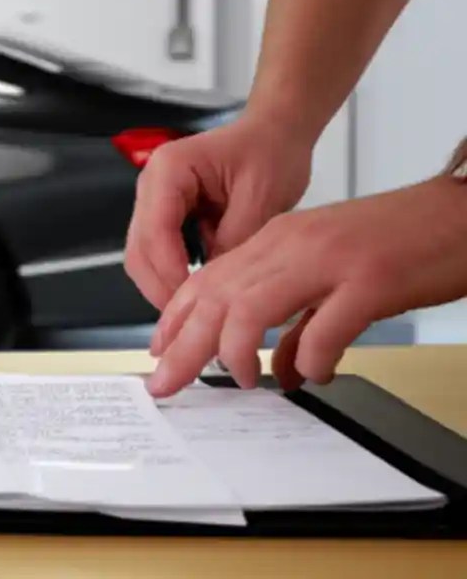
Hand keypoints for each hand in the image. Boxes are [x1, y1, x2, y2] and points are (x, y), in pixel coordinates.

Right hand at [125, 114, 314, 309]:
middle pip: (139, 249)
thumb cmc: (270, 152)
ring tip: (194, 313)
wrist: (276, 134)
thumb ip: (234, 244)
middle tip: (191, 320)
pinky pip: (160, 252)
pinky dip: (174, 275)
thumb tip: (218, 292)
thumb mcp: (261, 199)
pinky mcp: (167, 215)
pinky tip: (197, 294)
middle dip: (160, 287)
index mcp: (169, 170)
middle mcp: (152, 184)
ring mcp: (155, 201)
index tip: (193, 303)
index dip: (170, 272)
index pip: (156, 231)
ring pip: (143, 255)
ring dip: (164, 285)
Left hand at [146, 177, 466, 396]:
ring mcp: (329, 260)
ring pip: (251, 307)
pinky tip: (314, 374)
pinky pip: (325, 328)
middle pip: (216, 297)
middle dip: (184, 346)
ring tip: (240, 381)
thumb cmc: (400, 240)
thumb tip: (280, 369)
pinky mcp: (370, 280)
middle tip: (166, 384)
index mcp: (280, 239)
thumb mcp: (332, 274)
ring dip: (235, 351)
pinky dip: (312, 358)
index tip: (159, 353)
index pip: (208, 279)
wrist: (460, 210)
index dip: (175, 319)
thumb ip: (299, 318)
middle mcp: (294, 244)